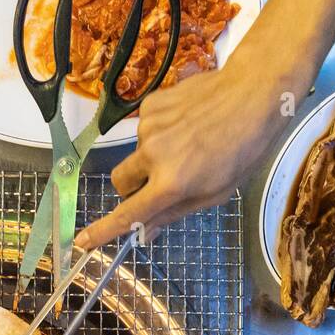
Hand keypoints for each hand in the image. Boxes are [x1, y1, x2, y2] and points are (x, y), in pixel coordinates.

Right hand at [74, 52, 290, 250]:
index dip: (103, 231)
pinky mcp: (149, 106)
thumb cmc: (242, 150)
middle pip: (119, 182)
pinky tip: (185, 125)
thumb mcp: (214, 193)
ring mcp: (148, 127)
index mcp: (171, 183)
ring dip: (151, 158)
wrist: (252, 93)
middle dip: (132, 188)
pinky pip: (143, 130)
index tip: (82, 241)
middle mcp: (153, 155)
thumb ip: (173, 213)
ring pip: (134, 155)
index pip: (127, 214)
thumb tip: (143, 234)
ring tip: (187, 145)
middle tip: (161, 183)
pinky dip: (158, 134)